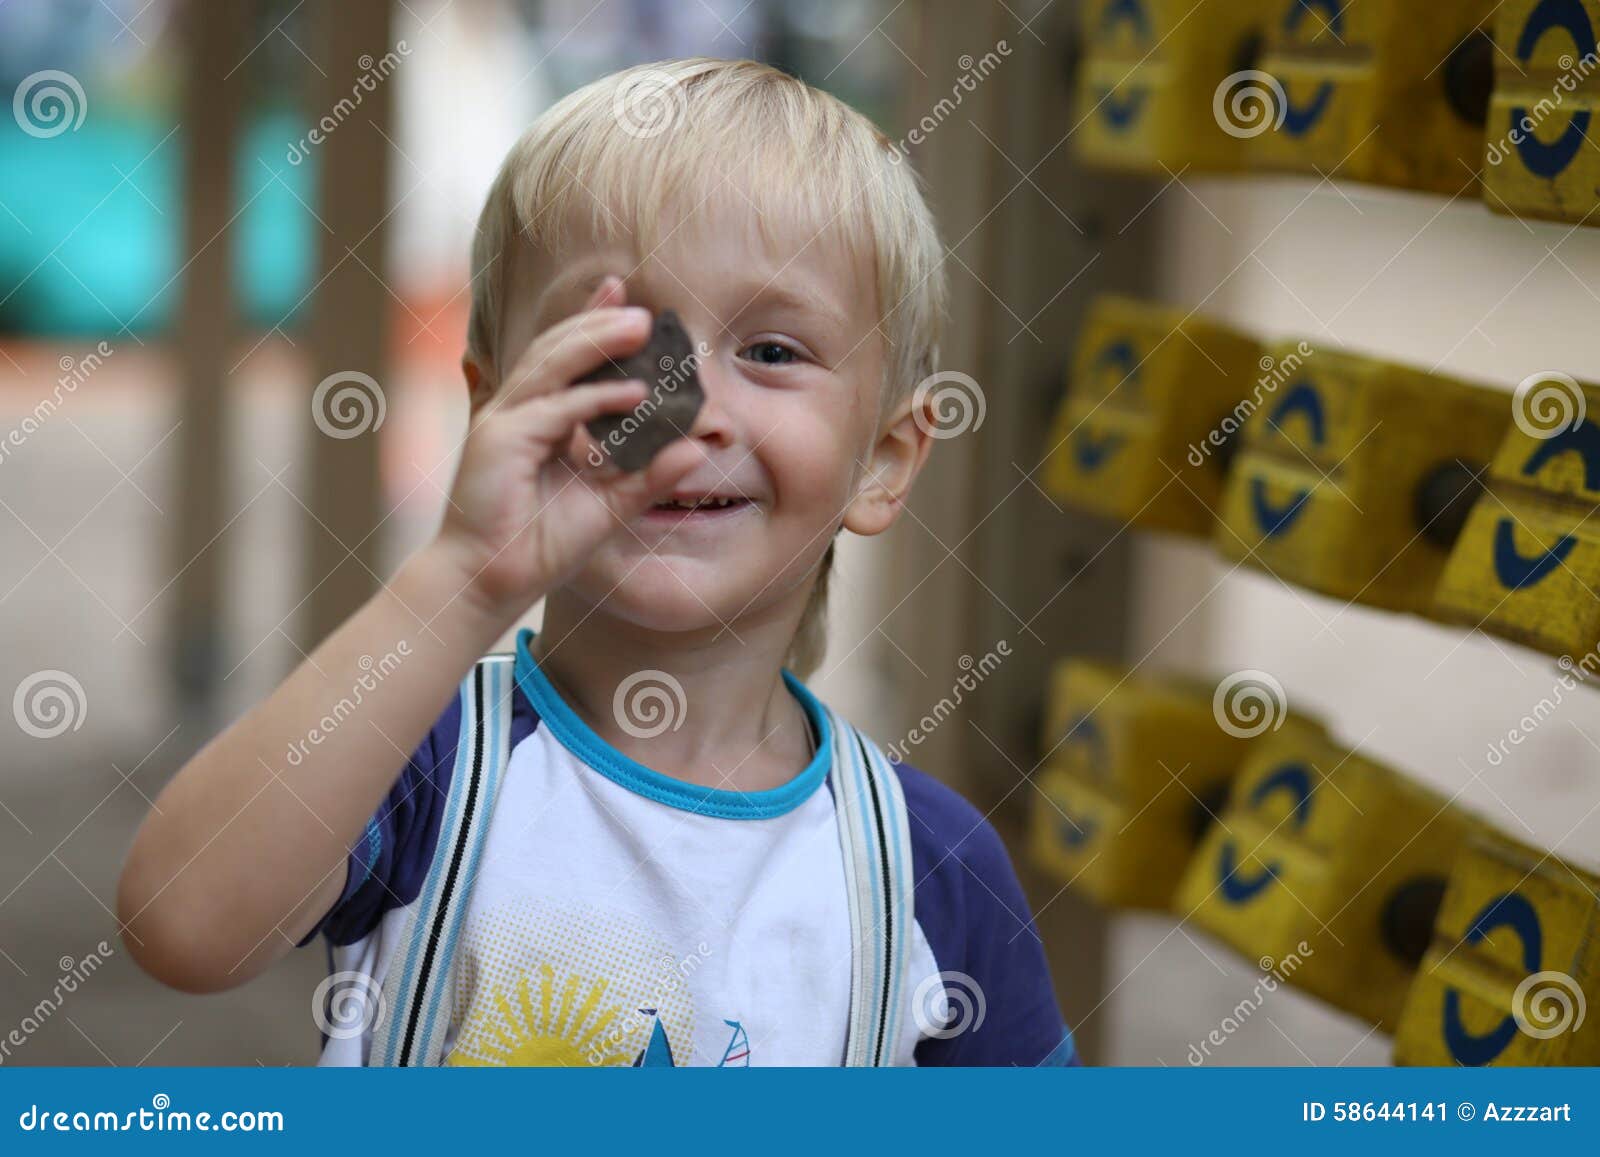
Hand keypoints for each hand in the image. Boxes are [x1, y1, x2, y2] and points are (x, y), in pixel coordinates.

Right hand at [433, 276, 704, 625]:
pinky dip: (596, 397)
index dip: (593, 322)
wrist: (488, 581)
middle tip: (646, 309)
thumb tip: (696, 449)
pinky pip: (557, 408)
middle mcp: (518, 411)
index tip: (630, 299)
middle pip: (559, 349)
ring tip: (642, 325)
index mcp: (536, 418)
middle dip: (600, 321)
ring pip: (555, 365)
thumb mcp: (609, 505)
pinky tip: (634, 392)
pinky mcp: (503, 440)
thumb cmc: (539, 545)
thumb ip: (649, 476)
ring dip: (598, 341)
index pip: (566, 358)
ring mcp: (506, 421)